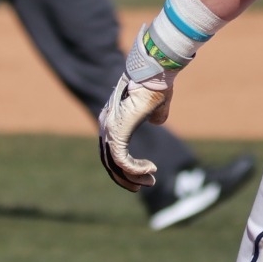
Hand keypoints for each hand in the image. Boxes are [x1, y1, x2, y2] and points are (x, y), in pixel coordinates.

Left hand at [97, 70, 172, 192]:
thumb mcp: (156, 105)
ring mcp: (109, 129)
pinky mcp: (117, 132)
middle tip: (141, 187)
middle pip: (109, 161)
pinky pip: (122, 160)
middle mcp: (106, 125)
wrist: (153, 74)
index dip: (125, 165)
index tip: (143, 173)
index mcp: (112, 119)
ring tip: (149, 182)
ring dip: (132, 176)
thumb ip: (155, 115)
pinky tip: (150, 169)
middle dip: (125, 178)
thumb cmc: (156, 85)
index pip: (111, 150)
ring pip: (114, 164)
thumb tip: (156, 122)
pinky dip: (135, 169)